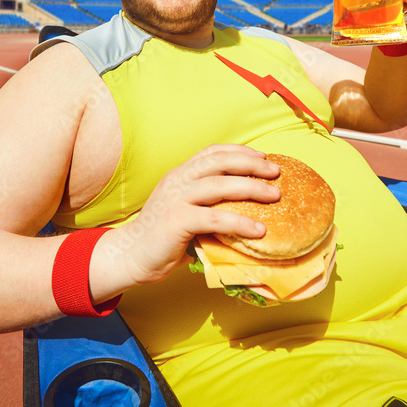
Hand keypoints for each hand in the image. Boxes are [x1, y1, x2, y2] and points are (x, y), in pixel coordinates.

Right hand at [114, 144, 280, 285]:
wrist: (130, 255)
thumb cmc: (164, 238)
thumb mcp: (186, 211)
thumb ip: (208, 204)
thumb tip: (247, 209)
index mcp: (180, 174)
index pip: (212, 152)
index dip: (239, 151)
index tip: (262, 156)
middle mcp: (177, 180)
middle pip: (220, 162)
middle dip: (251, 164)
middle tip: (275, 171)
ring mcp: (176, 198)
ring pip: (220, 185)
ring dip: (251, 187)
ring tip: (274, 195)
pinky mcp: (177, 220)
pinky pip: (215, 219)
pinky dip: (240, 223)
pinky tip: (258, 230)